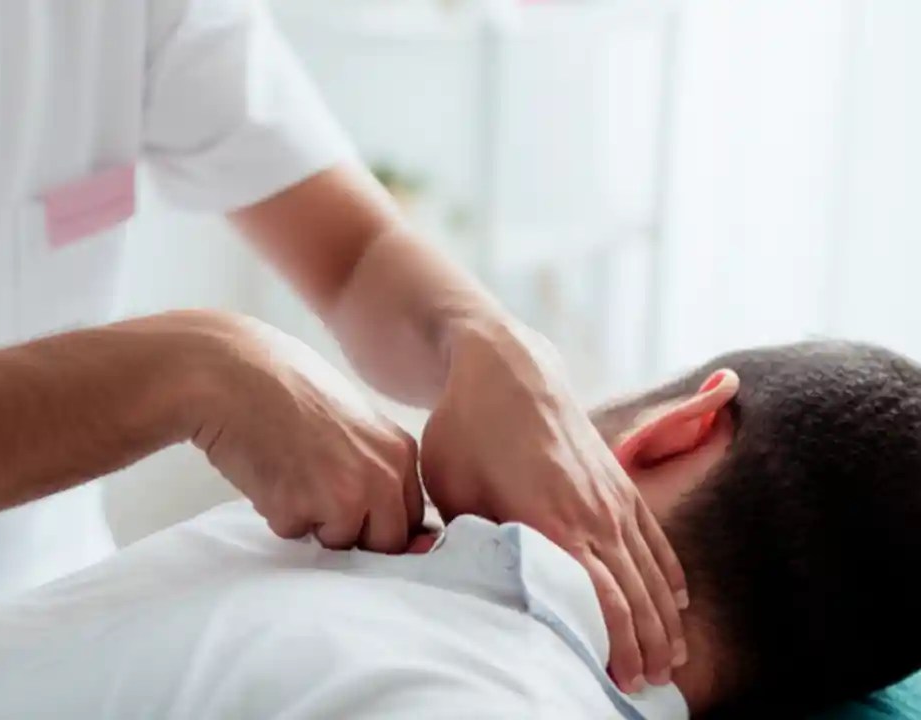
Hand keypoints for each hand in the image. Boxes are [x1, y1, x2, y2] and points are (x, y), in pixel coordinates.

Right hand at [189, 314, 423, 553]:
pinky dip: (277, 513)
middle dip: (354, 532)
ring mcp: (342, 497)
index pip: (411, 517)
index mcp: (399, 451)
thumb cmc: (285, 383)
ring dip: (312, 521)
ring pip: (337, 543)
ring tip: (288, 472)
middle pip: (386, 543)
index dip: (379, 519)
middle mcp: (380, 477)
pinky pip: (292, 533)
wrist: (231, 374)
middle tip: (319, 493)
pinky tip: (267, 472)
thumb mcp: (354, 417)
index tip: (354, 508)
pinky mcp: (299, 510)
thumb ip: (375, 461)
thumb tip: (386, 511)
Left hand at [420, 324, 687, 693]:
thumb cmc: (464, 429)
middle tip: (644, 687)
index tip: (615, 679)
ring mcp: (611, 495)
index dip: (612, 645)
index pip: (598, 600)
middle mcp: (593, 513)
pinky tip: (676, 601)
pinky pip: (654, 535)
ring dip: (661, 619)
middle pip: (633, 596)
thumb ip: (472, 541)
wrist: (503, 365)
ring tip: (666, 662)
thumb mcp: (453, 489)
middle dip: (642, 646)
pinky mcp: (617, 478)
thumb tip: (477, 587)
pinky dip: (668, 573)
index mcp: (551, 521)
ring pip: (649, 570)